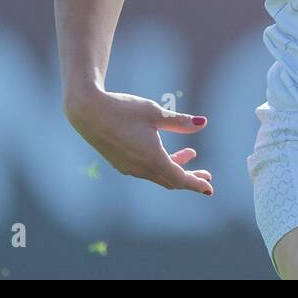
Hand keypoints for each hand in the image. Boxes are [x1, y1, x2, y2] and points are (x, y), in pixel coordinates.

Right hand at [64, 89, 213, 195]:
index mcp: (152, 159)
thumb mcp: (155, 113)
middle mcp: (140, 168)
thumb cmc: (123, 109)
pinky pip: (146, 171)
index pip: (180, 178)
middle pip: (171, 180)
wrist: (88, 112)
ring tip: (191, 154)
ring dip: (175, 168)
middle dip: (190, 178)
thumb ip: (180, 122)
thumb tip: (203, 123)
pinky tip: (165, 152)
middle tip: (206, 176)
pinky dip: (161, 165)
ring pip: (158, 175)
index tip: (209, 188)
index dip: (196, 184)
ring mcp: (128, 168)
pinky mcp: (120, 163)